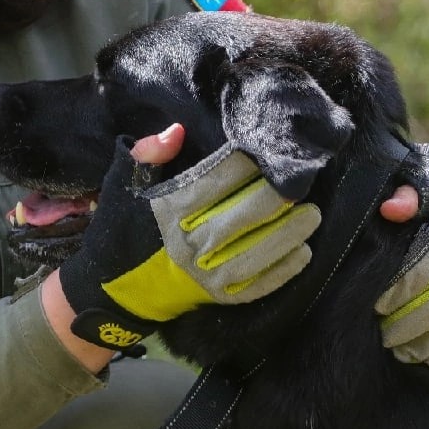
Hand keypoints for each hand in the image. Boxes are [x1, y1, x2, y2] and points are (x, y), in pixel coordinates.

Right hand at [59, 126, 322, 349]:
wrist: (115, 291)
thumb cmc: (123, 228)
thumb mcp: (124, 185)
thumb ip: (148, 154)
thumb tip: (177, 131)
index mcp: (167, 211)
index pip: (216, 180)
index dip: (246, 163)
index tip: (265, 151)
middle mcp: (188, 243)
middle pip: (243, 215)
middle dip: (276, 197)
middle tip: (300, 183)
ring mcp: (205, 275)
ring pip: (258, 252)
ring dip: (290, 233)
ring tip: (312, 214)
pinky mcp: (218, 297)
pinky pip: (258, 285)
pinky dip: (283, 270)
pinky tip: (303, 252)